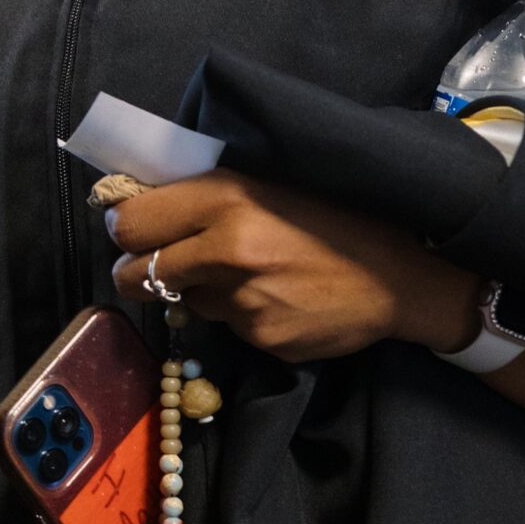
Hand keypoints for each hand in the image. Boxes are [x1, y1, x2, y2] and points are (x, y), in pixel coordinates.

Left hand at [106, 171, 477, 363]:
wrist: (400, 273)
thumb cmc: (338, 215)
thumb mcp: (274, 183)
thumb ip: (214, 193)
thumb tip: (150, 201)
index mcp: (228, 198)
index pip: (136, 222)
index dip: (124, 228)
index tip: (127, 230)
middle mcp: (227, 250)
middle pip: (140, 274)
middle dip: (137, 272)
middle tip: (149, 267)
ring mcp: (244, 302)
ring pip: (187, 302)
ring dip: (199, 292)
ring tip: (245, 274)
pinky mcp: (261, 341)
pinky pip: (230, 327)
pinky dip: (242, 314)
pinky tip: (278, 298)